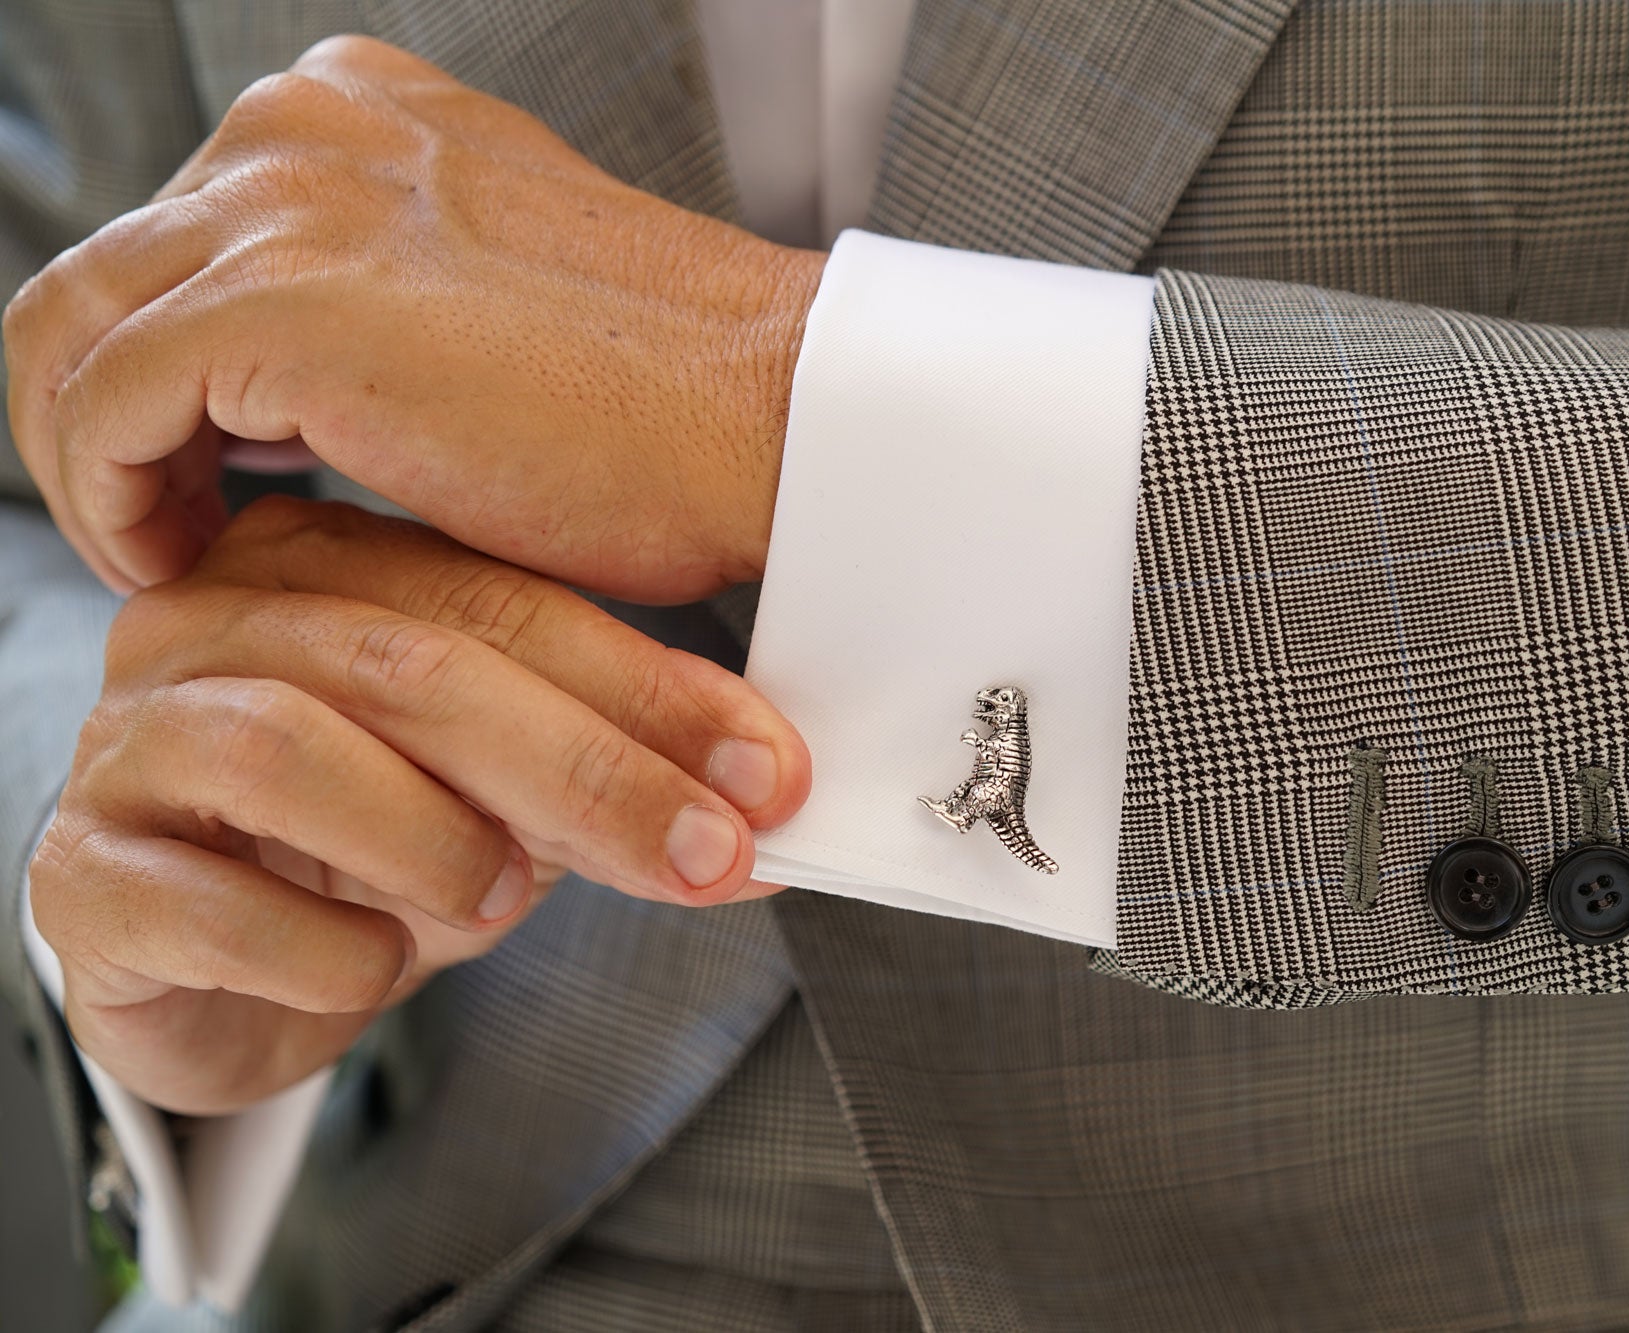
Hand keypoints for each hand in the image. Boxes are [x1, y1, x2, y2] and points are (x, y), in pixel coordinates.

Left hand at [2, 35, 822, 599]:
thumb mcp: (492, 311)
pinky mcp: (282, 304)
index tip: (209, 476)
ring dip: (92, 462)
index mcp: (363, 109)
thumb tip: (277, 406)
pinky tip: (181, 562)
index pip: (172, 231)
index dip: (160, 369)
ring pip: (67, 330)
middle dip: (105, 415)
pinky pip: (99, 403)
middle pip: (98, 271)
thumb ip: (377, 305)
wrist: (775, 428)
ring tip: (166, 554)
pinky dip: (112, 500)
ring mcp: (290, 199)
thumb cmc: (670, 409)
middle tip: (165, 523)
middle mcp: (309, 122)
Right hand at [28, 497, 809, 1114]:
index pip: (503, 605)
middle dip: (588, 770)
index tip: (766, 773)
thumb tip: (768, 815)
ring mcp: (127, 744)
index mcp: (323, 572)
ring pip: (288, 745)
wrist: (228, 976)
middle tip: (702, 853)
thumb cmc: (371, 859)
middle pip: (411, 663)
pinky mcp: (77, 875)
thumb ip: (618, 781)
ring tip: (499, 899)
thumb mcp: (512, 802)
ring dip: (432, 839)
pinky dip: (319, 948)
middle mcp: (209, 628)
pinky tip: (371, 968)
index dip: (649, 693)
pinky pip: (200, 897)